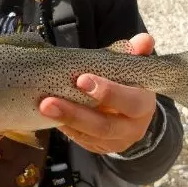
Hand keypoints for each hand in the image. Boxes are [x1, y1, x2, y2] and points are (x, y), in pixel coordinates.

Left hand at [39, 33, 156, 154]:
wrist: (132, 114)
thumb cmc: (127, 84)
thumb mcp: (132, 70)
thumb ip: (134, 54)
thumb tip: (144, 39)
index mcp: (143, 106)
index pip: (130, 102)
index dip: (108, 92)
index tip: (81, 79)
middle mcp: (131, 129)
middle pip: (104, 125)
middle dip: (75, 113)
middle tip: (48, 101)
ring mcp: (114, 142)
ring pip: (88, 135)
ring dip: (64, 120)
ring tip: (43, 106)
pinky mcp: (97, 147)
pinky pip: (79, 139)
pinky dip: (63, 126)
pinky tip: (46, 115)